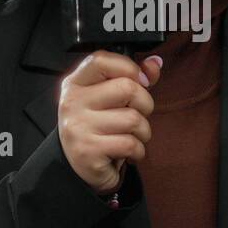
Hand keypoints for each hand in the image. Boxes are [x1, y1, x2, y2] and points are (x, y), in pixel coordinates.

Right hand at [58, 51, 162, 194]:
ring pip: (133, 119)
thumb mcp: (112, 99)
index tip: (140, 81)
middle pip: (126, 88)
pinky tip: (128, 153)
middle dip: (145, 104)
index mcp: (76, 83)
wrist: (80, 168)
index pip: (101, 60)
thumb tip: (155, 63)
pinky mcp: (88, 152)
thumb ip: (133, 78)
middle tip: (138, 116)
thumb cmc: (100, 127)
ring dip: (143, 131)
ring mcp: (78, 128)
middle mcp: (73, 103)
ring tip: (132, 137)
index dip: (129, 67)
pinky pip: (130, 144)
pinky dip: (138, 151)